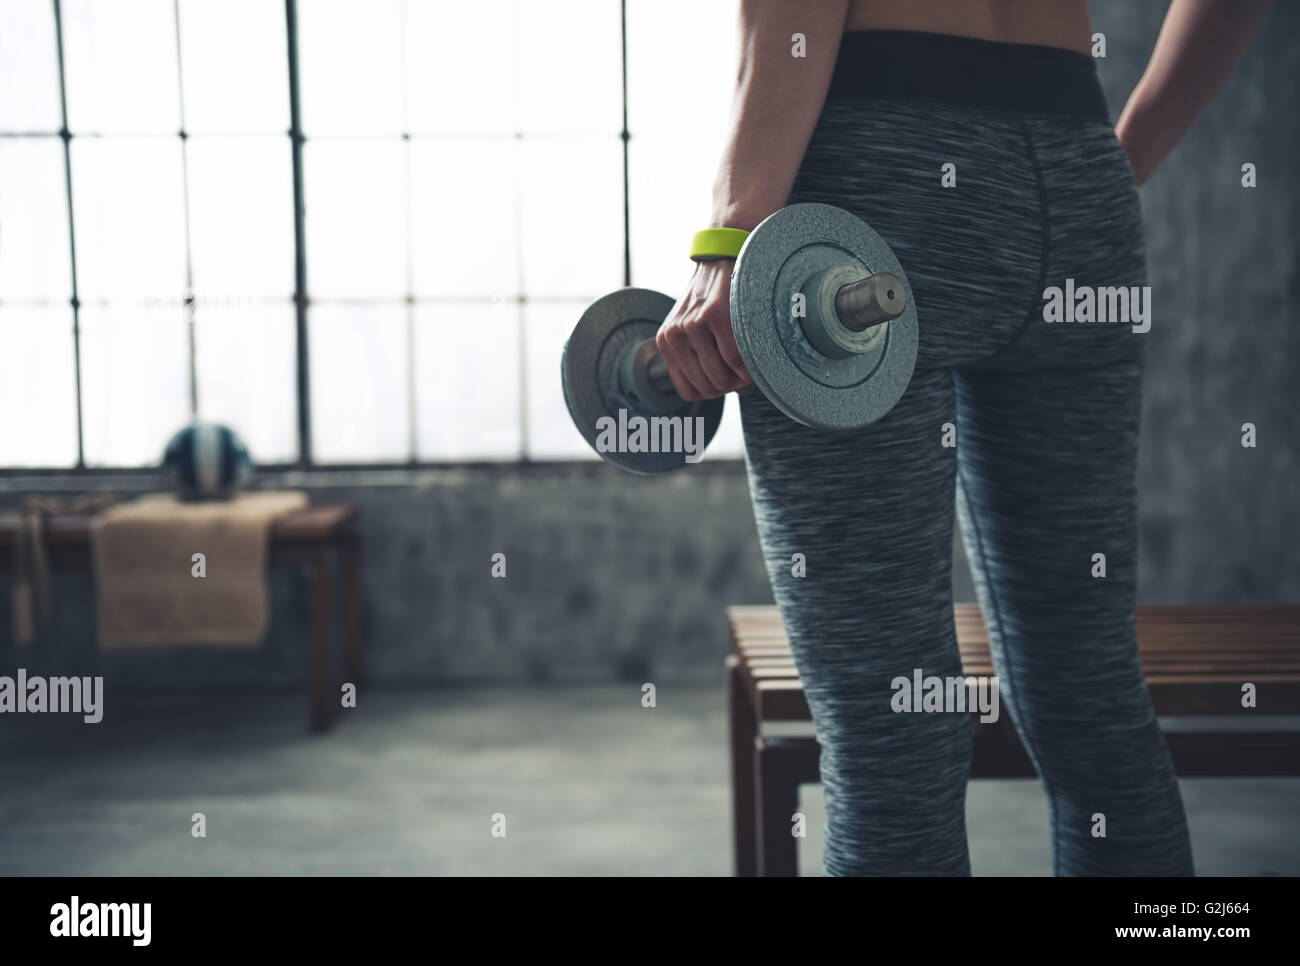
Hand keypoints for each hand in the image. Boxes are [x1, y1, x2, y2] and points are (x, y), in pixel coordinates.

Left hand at [655, 260, 751, 400]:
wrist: (722, 258)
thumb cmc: (715, 300)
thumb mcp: (695, 328)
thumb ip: (702, 358)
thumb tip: (734, 390)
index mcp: (666, 343)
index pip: (689, 391)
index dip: (713, 392)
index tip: (729, 380)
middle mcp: (673, 336)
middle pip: (706, 389)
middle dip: (729, 387)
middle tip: (744, 374)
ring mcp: (690, 325)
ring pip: (720, 379)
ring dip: (740, 379)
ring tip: (750, 366)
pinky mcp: (712, 316)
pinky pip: (734, 360)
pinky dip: (748, 367)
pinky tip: (753, 358)